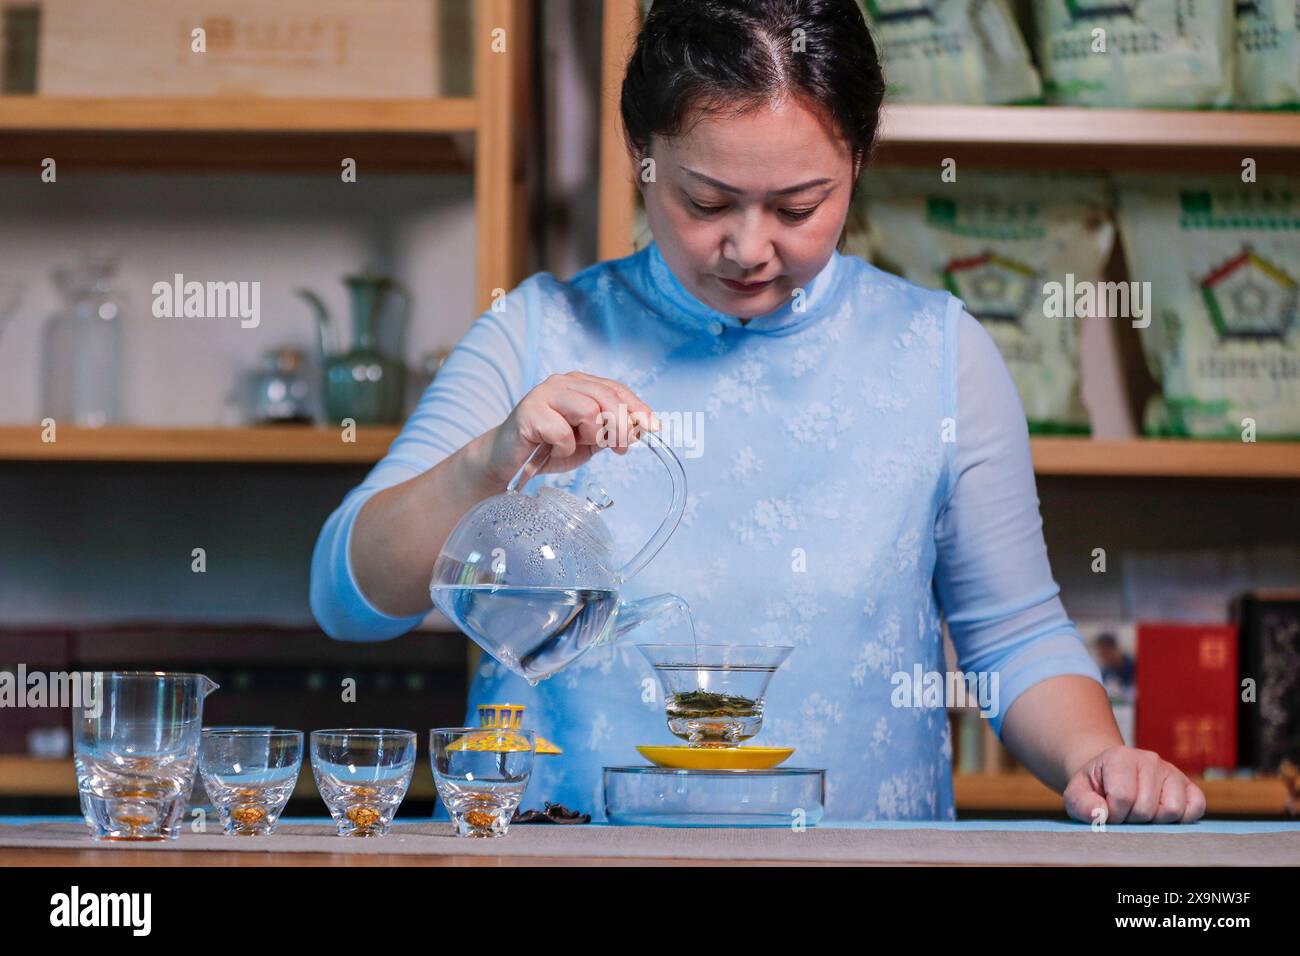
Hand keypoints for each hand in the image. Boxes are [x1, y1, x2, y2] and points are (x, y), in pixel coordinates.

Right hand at [480, 371, 657, 484]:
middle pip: (606, 397)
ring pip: (588, 410)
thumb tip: (641, 428)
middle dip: (620, 427)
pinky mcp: (529, 412)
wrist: (507, 459)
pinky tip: (553, 449)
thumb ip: (612, 431)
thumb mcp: (589, 440)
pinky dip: (564, 448)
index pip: (616, 389)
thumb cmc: (549, 447)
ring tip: (577, 446)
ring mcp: (544, 393)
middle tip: (620, 449)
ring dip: (590, 437)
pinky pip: (563, 432)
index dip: (637, 408)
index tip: (653, 426)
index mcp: (579, 383)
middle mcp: (563, 382)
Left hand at [1063, 745, 1205, 824]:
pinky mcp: (1189, 785)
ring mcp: (1171, 771)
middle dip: (1132, 819)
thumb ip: (1081, 804)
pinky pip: (1195, 808)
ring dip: (1154, 821)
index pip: (1123, 798)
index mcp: (1120, 757)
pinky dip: (1181, 818)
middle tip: (1123, 812)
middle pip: (1147, 808)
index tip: (1107, 811)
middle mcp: (1150, 759)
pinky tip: (1160, 814)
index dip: (1113, 814)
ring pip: (1172, 811)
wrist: (1110, 776)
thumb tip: (1100, 815)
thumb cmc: (1094, 788)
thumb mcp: (1076, 793)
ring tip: (1140, 812)